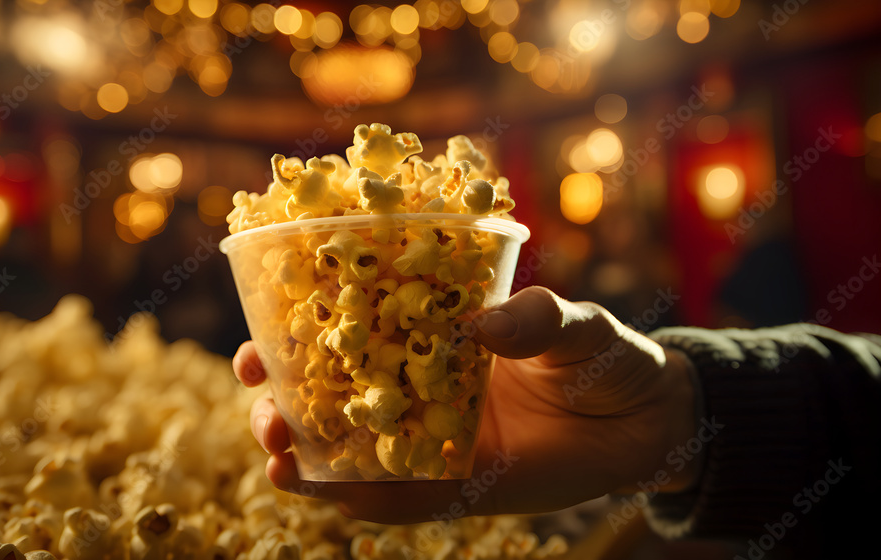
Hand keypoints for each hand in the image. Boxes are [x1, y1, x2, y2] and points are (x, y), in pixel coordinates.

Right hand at [233, 286, 697, 523]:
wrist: (642, 419)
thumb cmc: (599, 356)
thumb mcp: (571, 325)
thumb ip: (535, 317)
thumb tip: (480, 328)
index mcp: (425, 340)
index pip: (346, 338)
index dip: (293, 341)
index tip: (256, 343)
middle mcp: (415, 392)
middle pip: (330, 402)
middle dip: (282, 406)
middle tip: (262, 408)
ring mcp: (430, 444)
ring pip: (351, 456)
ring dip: (305, 459)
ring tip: (278, 456)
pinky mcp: (455, 489)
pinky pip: (400, 500)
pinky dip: (362, 501)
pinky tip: (328, 494)